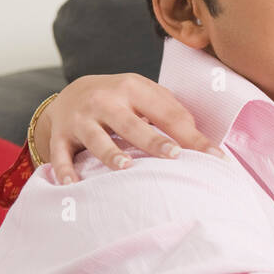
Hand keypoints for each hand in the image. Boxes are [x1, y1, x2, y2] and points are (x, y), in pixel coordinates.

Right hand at [37, 73, 219, 184]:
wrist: (71, 94)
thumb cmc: (121, 99)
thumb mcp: (145, 95)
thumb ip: (171, 112)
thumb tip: (202, 141)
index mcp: (133, 88)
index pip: (167, 113)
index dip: (191, 136)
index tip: (213, 156)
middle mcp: (105, 100)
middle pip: (130, 123)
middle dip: (152, 140)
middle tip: (173, 155)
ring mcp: (80, 118)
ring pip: (95, 137)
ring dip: (109, 152)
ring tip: (125, 167)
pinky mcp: (60, 135)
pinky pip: (61, 154)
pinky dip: (65, 169)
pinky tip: (73, 185)